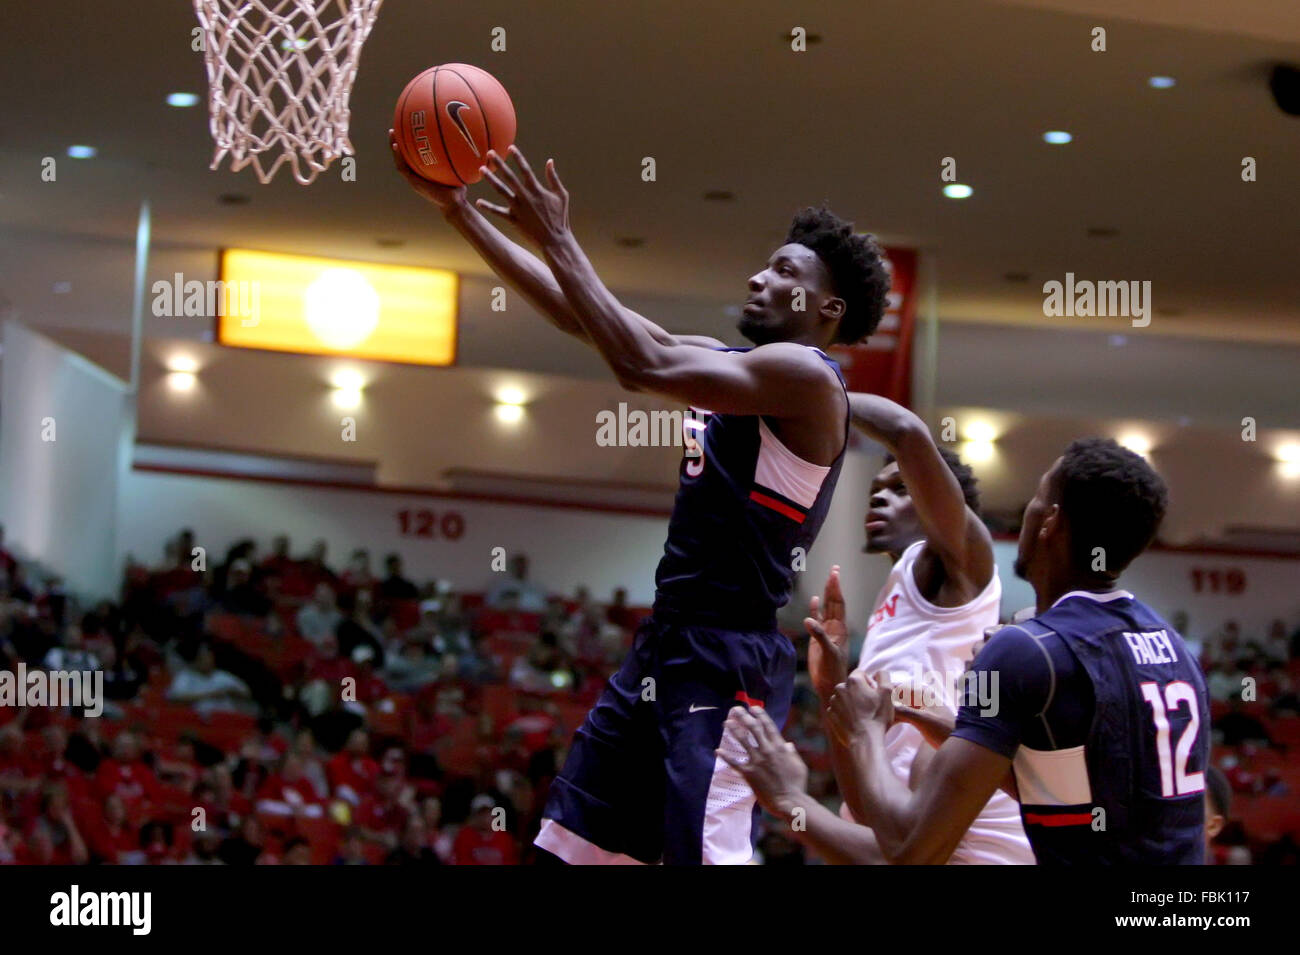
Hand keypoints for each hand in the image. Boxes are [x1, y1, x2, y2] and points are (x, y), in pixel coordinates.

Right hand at [389, 129, 466, 211]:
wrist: (454, 204)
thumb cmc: (458, 188)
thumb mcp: (457, 169)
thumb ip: (456, 158)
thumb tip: (466, 139)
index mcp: (423, 173)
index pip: (412, 156)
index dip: (408, 144)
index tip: (406, 129)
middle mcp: (416, 175)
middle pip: (403, 156)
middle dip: (398, 142)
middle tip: (394, 128)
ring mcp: (413, 179)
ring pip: (399, 160)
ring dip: (394, 147)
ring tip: (392, 133)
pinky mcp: (413, 182)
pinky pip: (403, 167)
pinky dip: (399, 157)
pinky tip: (397, 146)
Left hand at [476, 145, 569, 246]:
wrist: (554, 240)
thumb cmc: (560, 217)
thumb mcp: (561, 196)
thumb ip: (553, 178)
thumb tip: (550, 161)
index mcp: (537, 190)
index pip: (525, 170)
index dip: (518, 157)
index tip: (510, 147)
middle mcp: (525, 197)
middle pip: (509, 177)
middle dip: (499, 164)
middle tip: (489, 153)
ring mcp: (518, 208)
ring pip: (501, 191)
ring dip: (491, 179)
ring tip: (481, 169)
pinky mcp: (513, 220)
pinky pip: (498, 212)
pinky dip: (488, 207)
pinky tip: (478, 202)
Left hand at [716, 706, 809, 819]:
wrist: (789, 802)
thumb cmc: (797, 785)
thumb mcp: (799, 766)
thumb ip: (792, 753)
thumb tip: (788, 744)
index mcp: (780, 747)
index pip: (768, 726)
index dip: (760, 715)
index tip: (753, 708)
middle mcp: (767, 750)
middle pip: (753, 728)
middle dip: (743, 716)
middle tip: (735, 709)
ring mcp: (757, 761)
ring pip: (742, 741)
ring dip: (733, 730)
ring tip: (726, 722)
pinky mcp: (749, 773)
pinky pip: (734, 762)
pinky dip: (725, 756)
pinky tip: (717, 750)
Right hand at [804, 565, 849, 701]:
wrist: (829, 684)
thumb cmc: (833, 670)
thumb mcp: (828, 653)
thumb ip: (819, 636)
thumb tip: (808, 619)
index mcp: (840, 628)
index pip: (838, 604)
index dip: (836, 589)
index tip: (834, 574)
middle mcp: (834, 627)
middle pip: (834, 602)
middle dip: (834, 586)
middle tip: (834, 569)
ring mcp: (826, 631)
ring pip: (827, 608)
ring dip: (827, 594)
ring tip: (828, 579)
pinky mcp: (817, 638)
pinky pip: (817, 619)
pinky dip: (815, 609)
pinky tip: (814, 599)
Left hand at [826, 671, 892, 745]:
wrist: (864, 741)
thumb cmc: (877, 716)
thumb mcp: (887, 693)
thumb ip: (883, 676)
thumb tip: (877, 673)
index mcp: (853, 680)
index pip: (861, 674)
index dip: (870, 683)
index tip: (875, 696)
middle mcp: (839, 688)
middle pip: (852, 686)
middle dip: (860, 693)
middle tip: (870, 707)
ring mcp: (833, 702)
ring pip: (844, 698)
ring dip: (852, 703)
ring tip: (862, 716)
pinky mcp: (830, 715)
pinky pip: (838, 710)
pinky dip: (845, 713)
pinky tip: (855, 721)